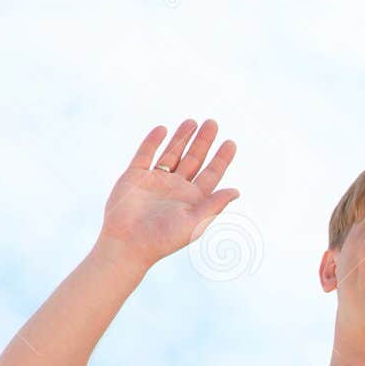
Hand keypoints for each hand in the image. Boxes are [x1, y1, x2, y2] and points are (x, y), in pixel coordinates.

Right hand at [98, 120, 239, 267]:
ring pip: (172, 153)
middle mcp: (176, 188)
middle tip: (213, 123)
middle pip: (194, 159)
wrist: (128, 243)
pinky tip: (163, 129)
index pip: (211, 174)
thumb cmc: (164, 239)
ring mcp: (156, 180)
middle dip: (203, 142)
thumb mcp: (195, 223)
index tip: (231, 142)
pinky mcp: (135, 176)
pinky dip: (153, 141)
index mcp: (193, 199)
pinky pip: (145, 154)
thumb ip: (215, 205)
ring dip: (182, 138)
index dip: (221, 158)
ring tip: (193, 122)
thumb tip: (236, 190)